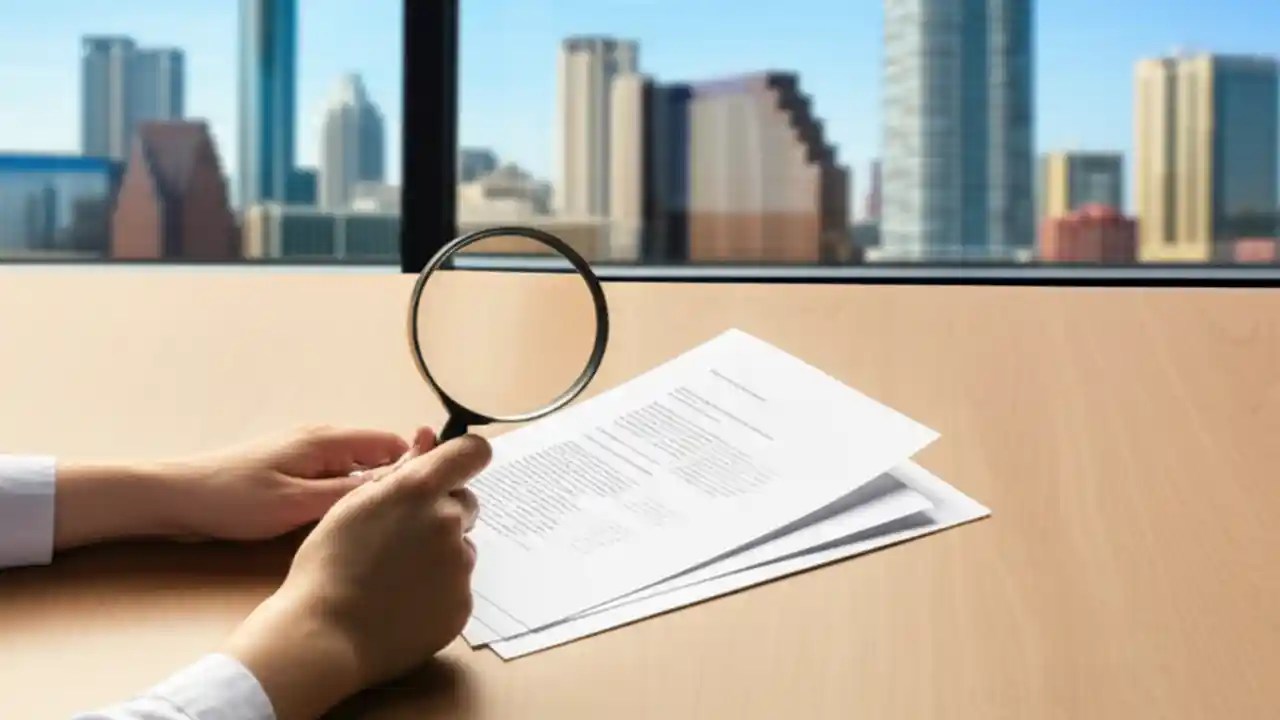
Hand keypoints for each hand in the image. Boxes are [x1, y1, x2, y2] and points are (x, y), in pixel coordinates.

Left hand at [54, 425, 409, 549]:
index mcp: (327, 440)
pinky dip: (348, 501)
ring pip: (359, 473)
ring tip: (386, 528)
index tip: (434, 498)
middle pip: (380, 457)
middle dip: (399, 484)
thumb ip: (351, 494)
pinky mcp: (293, 474)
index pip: (393, 443)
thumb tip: (402, 486)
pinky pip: (337, 483)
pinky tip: (350, 528)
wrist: (174, 498)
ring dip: (372, 496)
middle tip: (413, 521)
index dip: (419, 466)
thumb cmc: (231, 499)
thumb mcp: (296, 504)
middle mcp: (322, 441)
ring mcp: (307, 457)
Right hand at [224, 428, 489, 719]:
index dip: (463, 458)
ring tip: (395, 577)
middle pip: (465, 504)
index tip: (452, 470)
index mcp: (419, 490)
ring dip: (439, 554)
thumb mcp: (353, 505)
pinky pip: (457, 585)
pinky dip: (438, 591)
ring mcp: (460, 565)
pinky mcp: (463, 603)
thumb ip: (399, 472)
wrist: (324, 635)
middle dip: (442, 513)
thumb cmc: (328, 565)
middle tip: (402, 538)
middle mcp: (448, 522)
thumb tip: (428, 440)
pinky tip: (402, 603)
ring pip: (460, 548)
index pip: (472, 452)